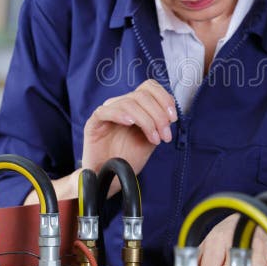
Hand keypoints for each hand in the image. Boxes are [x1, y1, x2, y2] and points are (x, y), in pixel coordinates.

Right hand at [82, 80, 176, 195]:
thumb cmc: (128, 158)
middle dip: (159, 115)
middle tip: (165, 135)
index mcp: (135, 106)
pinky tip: (130, 123)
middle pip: (142, 95)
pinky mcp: (93, 123)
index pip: (149, 87)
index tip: (173, 117)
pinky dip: (120, 114)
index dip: (164, 98)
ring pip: (128, 103)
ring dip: (146, 120)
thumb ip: (159, 124)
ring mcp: (107, 113)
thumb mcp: (151, 139)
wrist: (110, 178)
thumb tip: (170, 114)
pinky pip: (105, 111)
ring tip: (153, 138)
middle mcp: (121, 105)